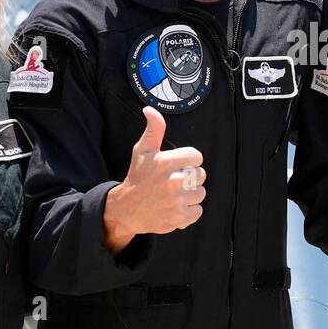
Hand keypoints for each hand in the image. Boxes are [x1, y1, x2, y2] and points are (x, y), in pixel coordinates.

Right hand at [103, 107, 204, 247]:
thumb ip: (153, 129)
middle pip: (201, 175)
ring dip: (190, 194)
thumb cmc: (138, 177)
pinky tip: (176, 206)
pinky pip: (198, 211)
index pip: (197, 156)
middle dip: (190, 177)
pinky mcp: (179, 218)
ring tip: (174, 194)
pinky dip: (190, 211)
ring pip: (201, 193)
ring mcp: (177, 201)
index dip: (189, 160)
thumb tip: (150, 110)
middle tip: (174, 181)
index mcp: (166, 163)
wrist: (126, 209)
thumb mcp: (143, 151)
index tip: (178, 165)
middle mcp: (173, 181)